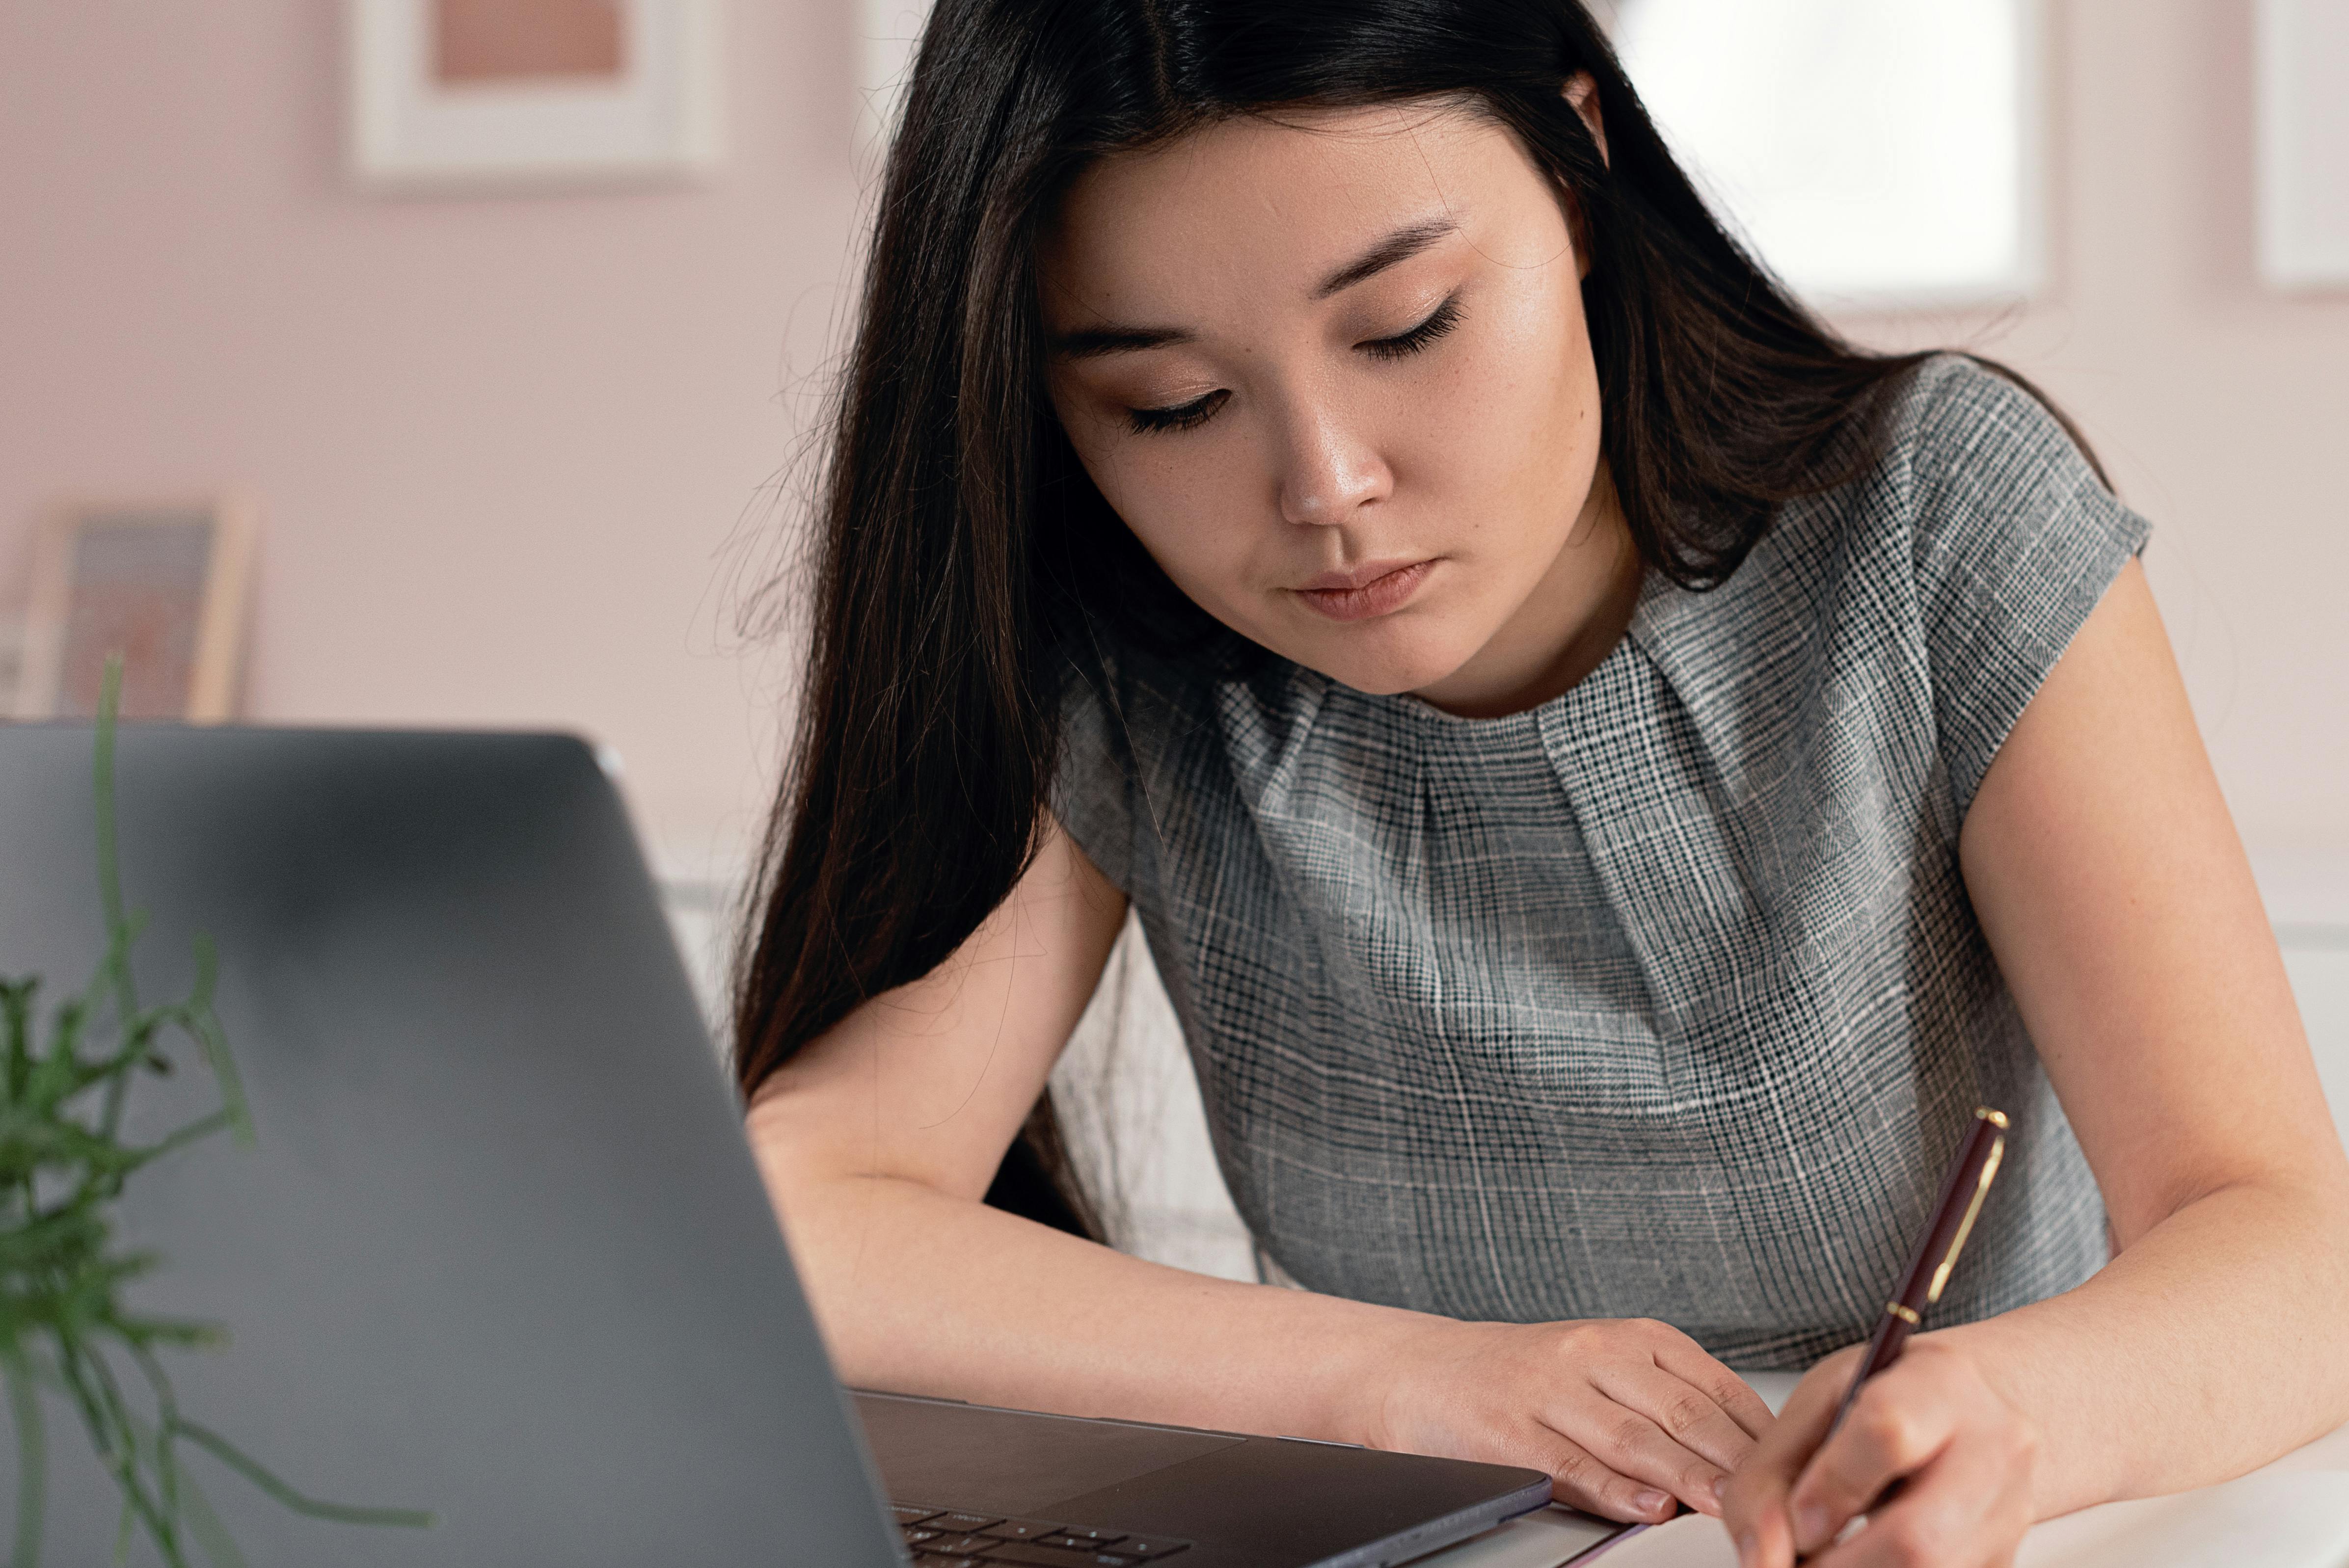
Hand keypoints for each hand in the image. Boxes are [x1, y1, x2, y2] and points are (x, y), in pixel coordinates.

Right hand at [1365, 1316, 1773, 1523]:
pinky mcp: (1509, 1430)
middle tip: (1781, 1496)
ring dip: (1686, 1474)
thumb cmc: (1525, 1377)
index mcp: (1633, 1339)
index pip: (1715, 1387)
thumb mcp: (1605, 1370)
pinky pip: (1569, 1461)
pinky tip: (1645, 1504)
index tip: (1803, 1471)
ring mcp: (1549, 1389)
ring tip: (1727, 1505)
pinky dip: (1611, 1486)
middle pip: (1681, 1411)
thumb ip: (1671, 1407)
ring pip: (1632, 1435)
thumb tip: (1755, 1461)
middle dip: (1736, 1459)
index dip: (1764, 1434)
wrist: (1420, 1370)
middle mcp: (1594, 1354)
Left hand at [1721, 1337, 2040, 1567]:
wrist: (1967, 1414)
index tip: (1798, 1520)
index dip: (1831, 1488)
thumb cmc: (1885, 1400)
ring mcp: (2010, 1509)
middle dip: (1838, 1566)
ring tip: (1821, 1557)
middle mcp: (1994, 1445)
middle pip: (1919, 1538)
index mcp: (1941, 1382)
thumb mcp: (1816, 1407)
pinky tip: (1859, 1558)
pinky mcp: (2004, 1555)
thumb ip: (1770, 1475)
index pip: (1887, 1433)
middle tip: (1794, 1561)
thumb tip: (1759, 1558)